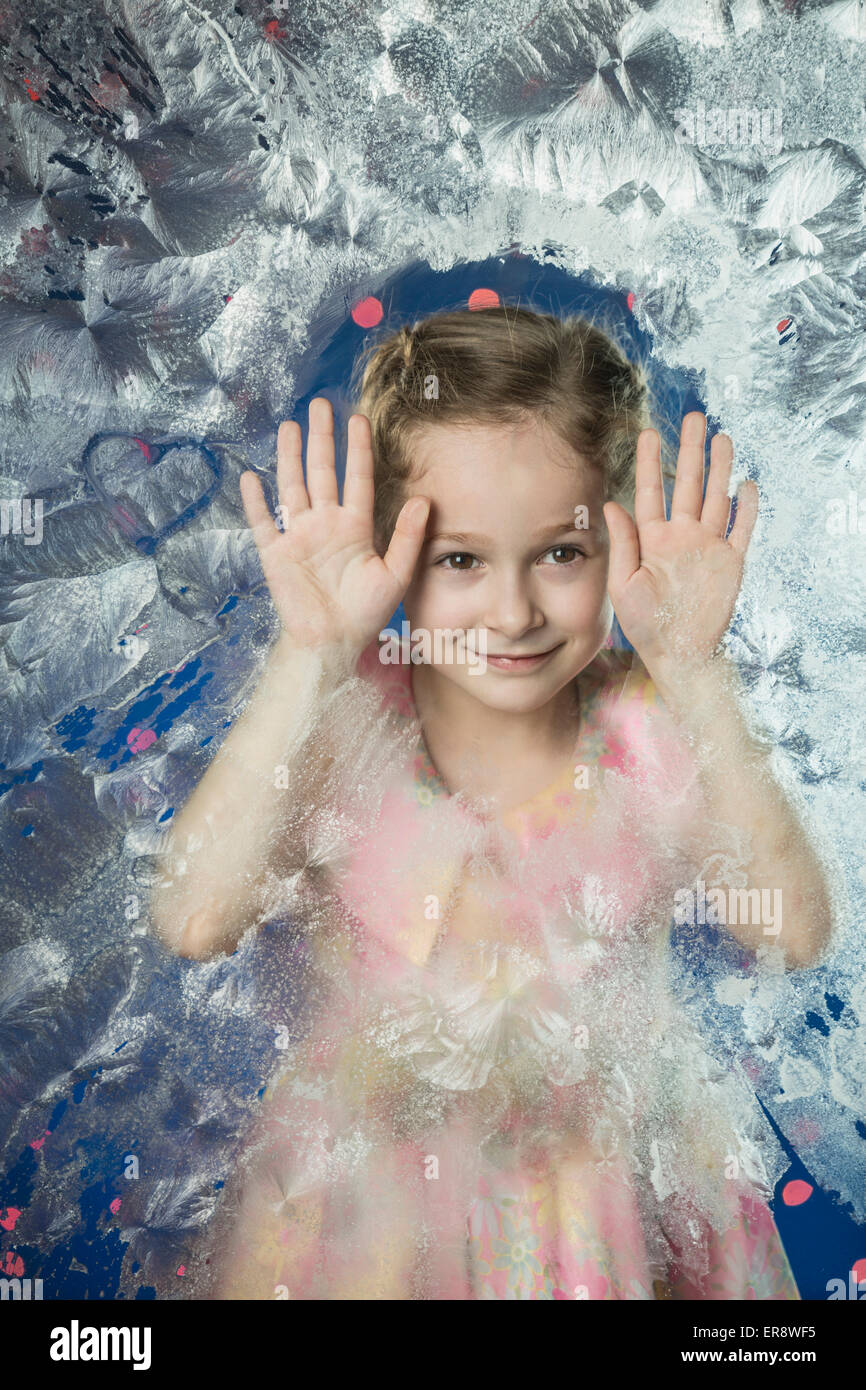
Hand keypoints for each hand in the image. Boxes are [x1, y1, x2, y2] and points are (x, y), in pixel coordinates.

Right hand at [240, 398, 429, 652]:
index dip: (358, 449)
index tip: (358, 418)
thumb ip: (409, 537)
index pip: (357, 479)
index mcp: (355, 528)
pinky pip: (263, 523)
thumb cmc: (365, 614)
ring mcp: (299, 536)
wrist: (331, 644)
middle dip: (321, 438)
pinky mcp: (276, 554)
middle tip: (320, 404)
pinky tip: (250, 477)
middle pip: (322, 472)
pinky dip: (256, 502)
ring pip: (292, 487)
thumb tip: (425, 499)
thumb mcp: (395, 574)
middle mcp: (326, 525)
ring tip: (288, 426)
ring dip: (289, 457)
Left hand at [602, 413, 757, 673]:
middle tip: (694, 417)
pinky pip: (741, 529)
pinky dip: (746, 507)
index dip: (651, 462)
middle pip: (689, 484)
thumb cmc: (645, 625)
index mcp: (653, 540)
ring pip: (717, 498)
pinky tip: (747, 483)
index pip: (651, 491)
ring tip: (722, 437)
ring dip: (720, 468)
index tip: (649, 433)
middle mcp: (682, 537)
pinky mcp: (730, 563)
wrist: (679, 654)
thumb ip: (623, 542)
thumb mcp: (624, 583)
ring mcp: (708, 547)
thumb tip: (611, 503)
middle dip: (691, 451)